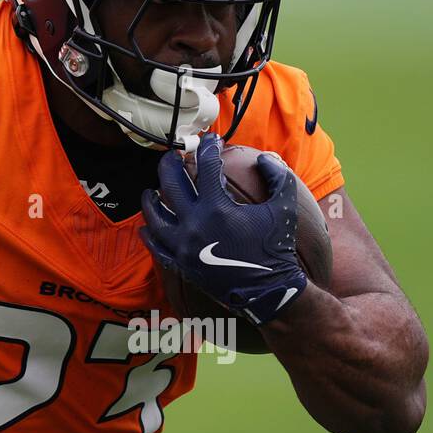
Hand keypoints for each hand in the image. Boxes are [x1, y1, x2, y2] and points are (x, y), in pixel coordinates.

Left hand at [139, 133, 306, 324]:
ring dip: (151, 198)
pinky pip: (155, 245)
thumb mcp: (284, 209)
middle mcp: (194, 224)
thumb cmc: (276, 249)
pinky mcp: (180, 263)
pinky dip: (149, 233)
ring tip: (152, 189)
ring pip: (155, 215)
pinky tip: (148, 225)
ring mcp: (183, 245)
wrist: (270, 292)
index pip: (205, 167)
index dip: (208, 148)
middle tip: (173, 156)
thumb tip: (264, 157)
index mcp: (217, 208)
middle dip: (170, 164)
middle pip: (171, 184)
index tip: (211, 140)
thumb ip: (278, 177)